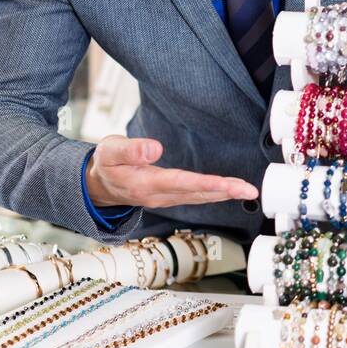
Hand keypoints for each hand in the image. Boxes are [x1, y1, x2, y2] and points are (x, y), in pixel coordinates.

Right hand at [85, 135, 257, 209]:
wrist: (98, 186)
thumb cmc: (106, 164)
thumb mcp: (110, 151)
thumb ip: (131, 149)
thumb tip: (154, 148)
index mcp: (144, 184)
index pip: (180, 183)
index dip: (205, 183)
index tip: (227, 184)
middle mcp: (158, 196)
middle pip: (196, 193)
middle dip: (224, 192)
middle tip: (249, 190)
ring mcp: (166, 199)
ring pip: (199, 197)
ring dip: (224, 194)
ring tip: (247, 190)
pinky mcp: (170, 197)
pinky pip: (196, 197)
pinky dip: (215, 194)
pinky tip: (230, 191)